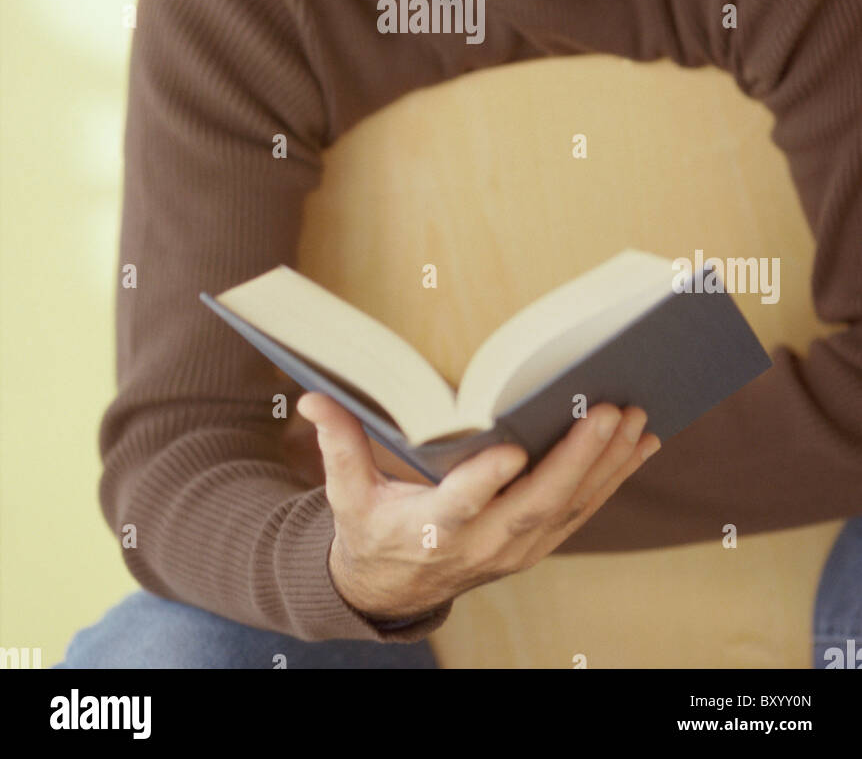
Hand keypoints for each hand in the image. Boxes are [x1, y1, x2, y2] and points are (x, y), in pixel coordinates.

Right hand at [296, 392, 659, 620]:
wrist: (394, 588)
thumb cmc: (371, 528)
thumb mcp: (346, 492)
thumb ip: (337, 444)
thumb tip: (310, 397)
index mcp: (434, 525)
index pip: (463, 504)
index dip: (487, 480)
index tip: (512, 448)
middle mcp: (484, 541)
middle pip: (538, 502)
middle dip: (579, 456)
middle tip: (609, 409)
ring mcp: (518, 547)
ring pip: (572, 507)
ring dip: (608, 464)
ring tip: (638, 419)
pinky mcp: (538, 543)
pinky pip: (583, 512)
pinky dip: (615, 479)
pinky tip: (642, 445)